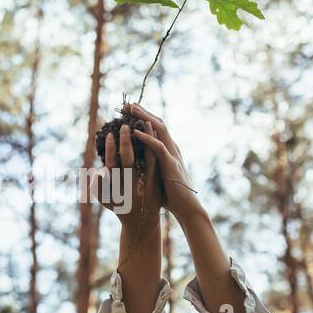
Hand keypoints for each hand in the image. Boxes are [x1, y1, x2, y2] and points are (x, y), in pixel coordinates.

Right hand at [91, 121, 163, 229]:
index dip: (111, 149)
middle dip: (126, 141)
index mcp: (117, 188)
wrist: (142, 224)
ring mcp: (145, 184)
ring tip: (142, 123)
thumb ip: (99, 187)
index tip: (111, 134)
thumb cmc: (120, 209)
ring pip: (145, 158)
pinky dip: (154, 149)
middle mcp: (131, 184)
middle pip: (128, 159)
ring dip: (144, 140)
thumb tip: (97, 172)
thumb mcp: (107, 201)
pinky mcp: (156, 183)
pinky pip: (156, 163)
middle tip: (124, 125)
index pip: (112, 164)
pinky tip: (154, 136)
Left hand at [126, 103, 202, 219]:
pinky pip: (158, 147)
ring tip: (131, 109)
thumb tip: (131, 164)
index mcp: (167, 151)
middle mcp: (171, 149)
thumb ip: (147, 166)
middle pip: (157, 124)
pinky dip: (147, 138)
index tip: (128, 111)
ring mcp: (172, 155)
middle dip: (142, 112)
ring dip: (144, 117)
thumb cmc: (170, 196)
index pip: (155, 128)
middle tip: (127, 103)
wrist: (186, 208)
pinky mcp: (171, 164)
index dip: (142, 118)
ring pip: (159, 129)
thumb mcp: (155, 176)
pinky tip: (135, 132)